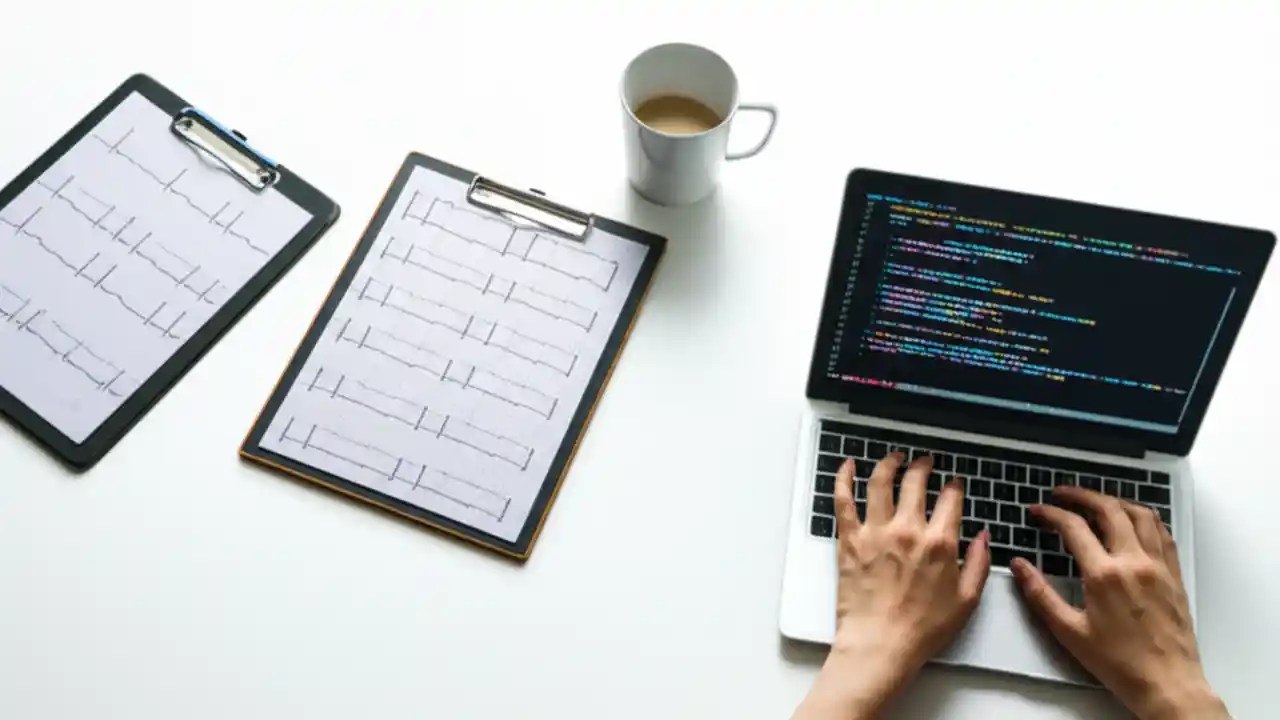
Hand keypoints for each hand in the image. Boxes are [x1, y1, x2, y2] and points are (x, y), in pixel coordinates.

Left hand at [794, 454, 990, 719]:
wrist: (880, 644)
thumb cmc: (923, 629)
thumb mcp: (967, 600)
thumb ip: (979, 563)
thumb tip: (983, 536)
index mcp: (940, 542)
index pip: (950, 499)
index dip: (954, 485)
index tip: (953, 482)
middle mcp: (908, 530)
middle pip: (916, 482)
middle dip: (923, 466)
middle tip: (925, 461)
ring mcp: (876, 532)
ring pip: (880, 482)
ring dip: (889, 463)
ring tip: (895, 457)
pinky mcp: (849, 539)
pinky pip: (843, 499)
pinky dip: (844, 477)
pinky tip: (847, 465)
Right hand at [1011, 487, 1227, 719]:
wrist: (1167, 683)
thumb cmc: (1120, 663)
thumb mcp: (1069, 632)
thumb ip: (1040, 594)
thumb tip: (1019, 566)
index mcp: (1104, 575)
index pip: (1073, 527)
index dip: (1051, 514)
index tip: (1037, 511)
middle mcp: (1134, 562)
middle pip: (1108, 509)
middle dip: (1082, 495)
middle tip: (1063, 494)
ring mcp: (1158, 566)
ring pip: (1140, 514)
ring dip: (1115, 500)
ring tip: (1097, 500)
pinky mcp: (1174, 575)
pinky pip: (1163, 533)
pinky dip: (1145, 518)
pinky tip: (1134, 521)